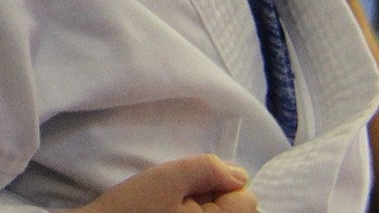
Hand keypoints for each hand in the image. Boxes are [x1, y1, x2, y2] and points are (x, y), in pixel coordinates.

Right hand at [74, 155, 254, 212]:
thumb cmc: (131, 209)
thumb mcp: (167, 178)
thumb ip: (208, 169)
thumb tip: (239, 175)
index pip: (247, 198)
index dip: (219, 183)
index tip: (188, 187)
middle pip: (235, 211)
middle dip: (211, 198)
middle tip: (174, 200)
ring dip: (199, 209)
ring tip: (168, 211)